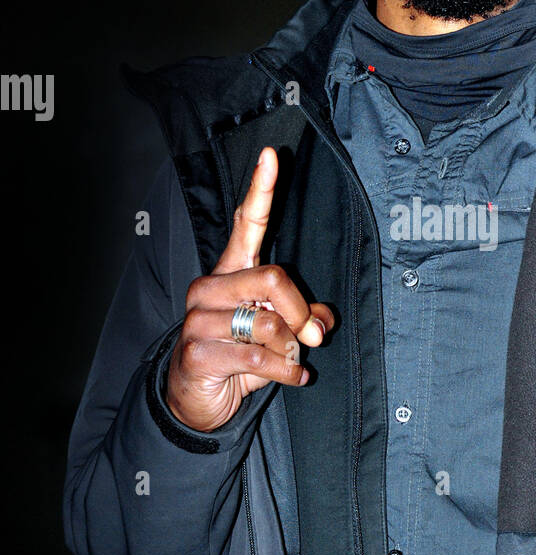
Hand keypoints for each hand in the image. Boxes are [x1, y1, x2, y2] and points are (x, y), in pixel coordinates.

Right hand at [165, 147, 333, 431]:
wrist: (198, 399)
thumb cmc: (240, 355)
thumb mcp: (281, 333)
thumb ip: (306, 318)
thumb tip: (320, 325)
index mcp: (231, 271)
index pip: (247, 223)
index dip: (261, 189)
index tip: (271, 155)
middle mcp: (211, 287)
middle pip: (273, 278)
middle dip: (301, 313)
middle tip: (309, 338)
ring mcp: (199, 318)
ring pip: (269, 324)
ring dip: (291, 350)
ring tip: (286, 361)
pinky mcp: (197, 352)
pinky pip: (259, 358)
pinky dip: (286, 372)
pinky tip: (291, 377)